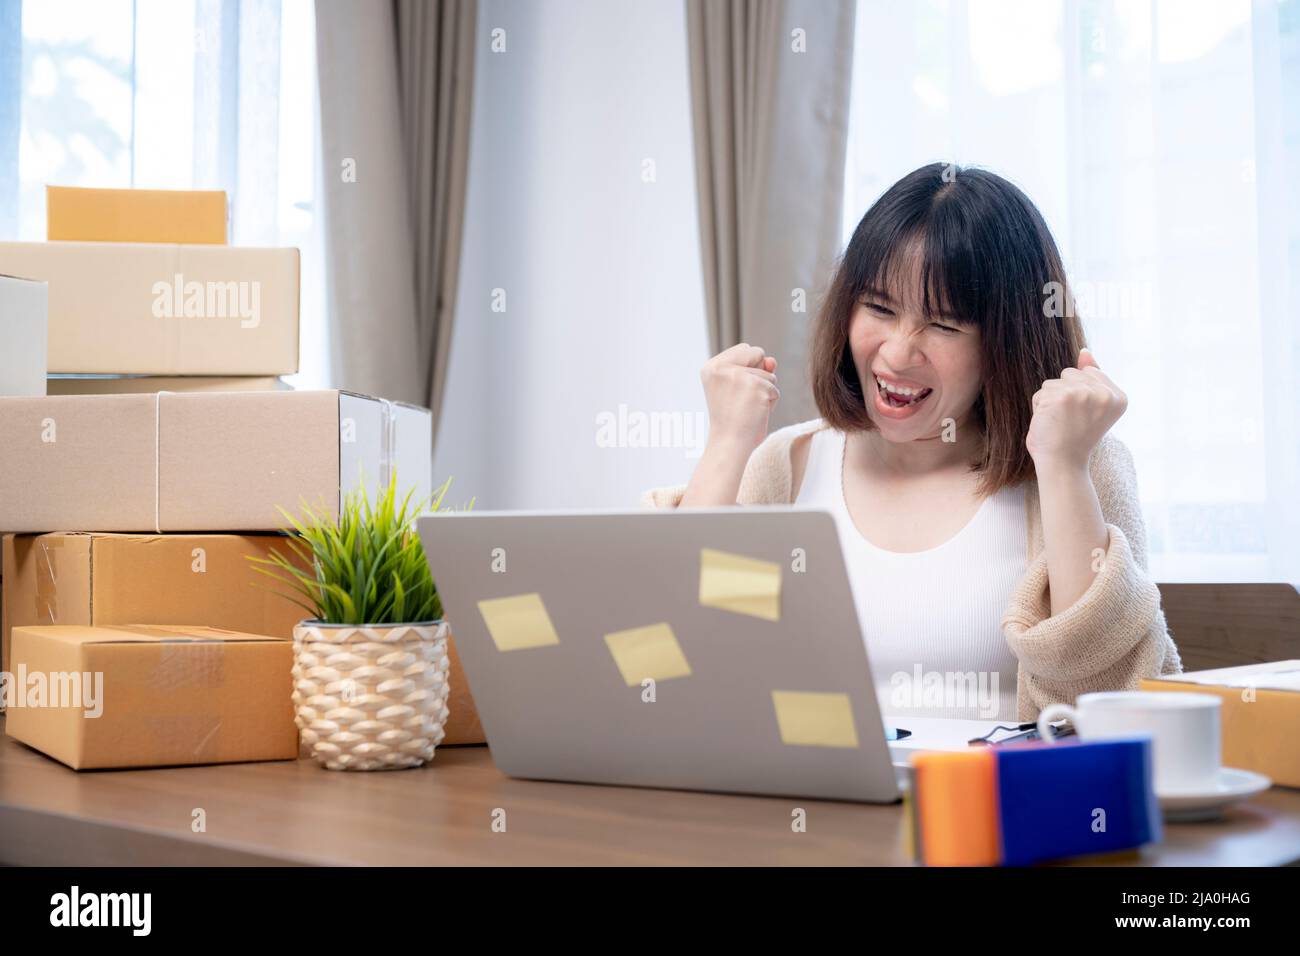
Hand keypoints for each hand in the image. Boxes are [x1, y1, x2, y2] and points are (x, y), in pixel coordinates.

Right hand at [699, 343, 779, 454]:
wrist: (729, 445)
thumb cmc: (732, 420)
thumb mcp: (739, 388)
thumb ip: (755, 368)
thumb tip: (772, 360)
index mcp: (711, 366)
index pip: (744, 349)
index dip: (748, 368)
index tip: (734, 391)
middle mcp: (721, 367)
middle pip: (757, 353)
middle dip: (758, 374)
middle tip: (741, 399)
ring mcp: (738, 376)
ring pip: (769, 374)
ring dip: (765, 393)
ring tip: (747, 409)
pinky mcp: (756, 387)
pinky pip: (775, 389)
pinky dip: (770, 404)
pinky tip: (755, 414)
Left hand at [1026, 348, 1126, 471]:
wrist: (1063, 464)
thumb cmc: (1074, 438)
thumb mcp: (1090, 407)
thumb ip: (1091, 377)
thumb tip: (1085, 351)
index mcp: (1119, 397)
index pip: (1088, 373)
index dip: (1078, 395)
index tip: (1083, 417)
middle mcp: (1105, 393)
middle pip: (1070, 374)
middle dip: (1063, 395)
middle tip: (1070, 421)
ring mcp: (1084, 393)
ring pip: (1053, 383)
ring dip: (1049, 402)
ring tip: (1059, 422)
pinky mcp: (1062, 396)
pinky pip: (1040, 393)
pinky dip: (1038, 408)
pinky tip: (1049, 423)